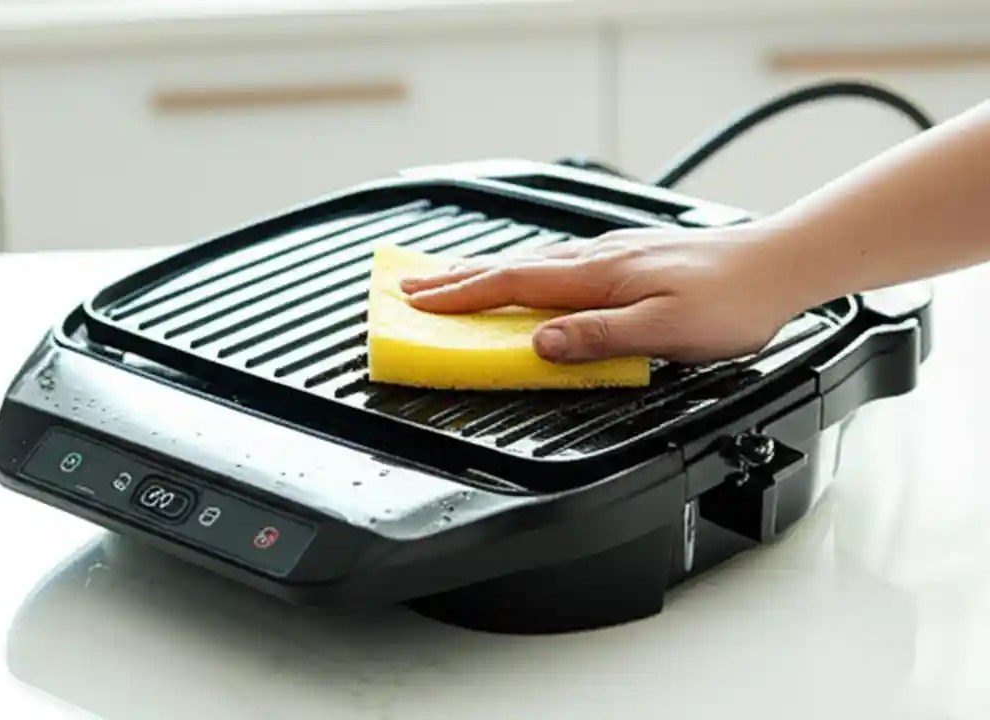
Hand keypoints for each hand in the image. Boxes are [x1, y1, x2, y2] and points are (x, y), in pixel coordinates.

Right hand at [399, 225, 804, 363]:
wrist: (780, 261)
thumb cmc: (732, 300)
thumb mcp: (666, 332)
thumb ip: (599, 337)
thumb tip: (540, 344)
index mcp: (598, 277)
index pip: (512, 287)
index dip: (461, 297)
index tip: (417, 303)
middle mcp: (597, 259)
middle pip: (510, 267)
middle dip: (455, 277)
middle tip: (409, 283)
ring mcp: (612, 253)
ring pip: (531, 261)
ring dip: (483, 270)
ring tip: (449, 276)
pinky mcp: (629, 254)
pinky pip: (556, 261)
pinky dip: (521, 267)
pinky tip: (524, 271)